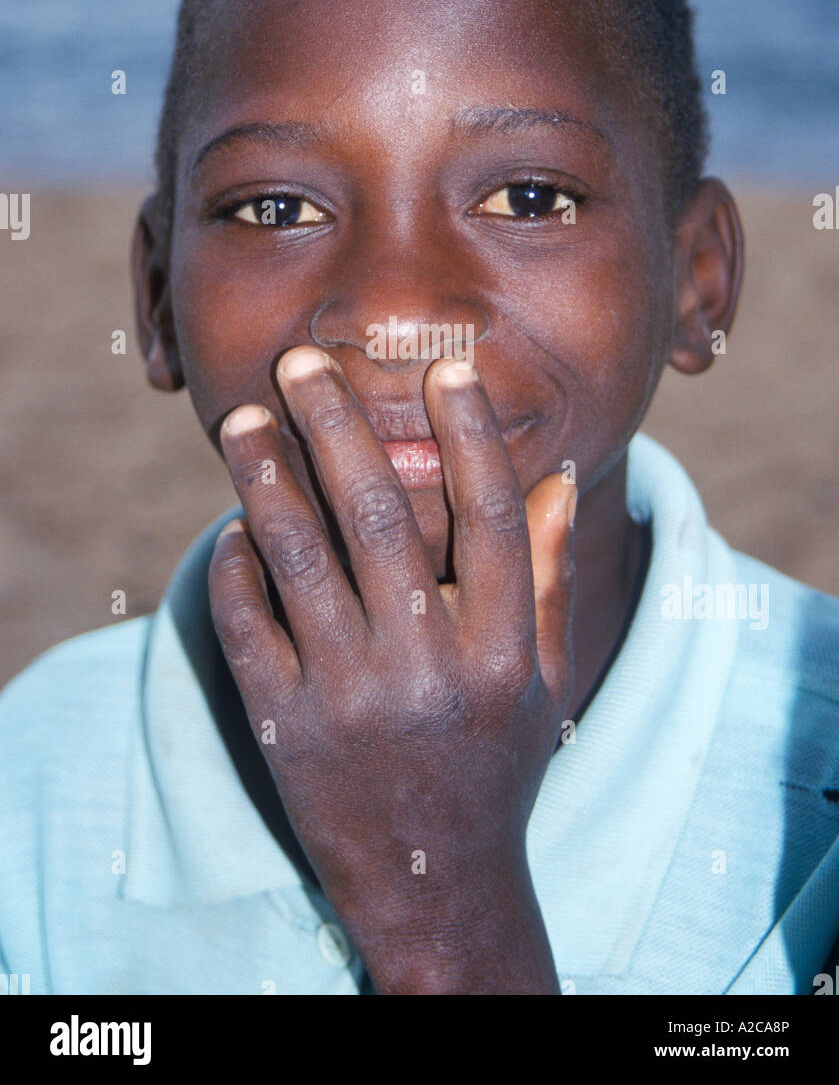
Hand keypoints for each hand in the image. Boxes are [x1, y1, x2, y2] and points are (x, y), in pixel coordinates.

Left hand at [208, 348, 576, 992]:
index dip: (472, 435)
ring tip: (242, 421)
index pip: (493, 517)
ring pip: (298, 557)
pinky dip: (236, 566)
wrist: (434, 883)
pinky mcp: (286, 727)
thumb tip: (554, 477)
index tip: (447, 370)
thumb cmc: (498, 765)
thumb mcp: (542, 678)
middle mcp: (429, 669)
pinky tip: (237, 527)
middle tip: (302, 364)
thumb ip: (549, 577)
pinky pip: (246, 624)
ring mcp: (350, 698)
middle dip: (335, 426)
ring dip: (265, 478)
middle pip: (380, 517)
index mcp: (504, 651)